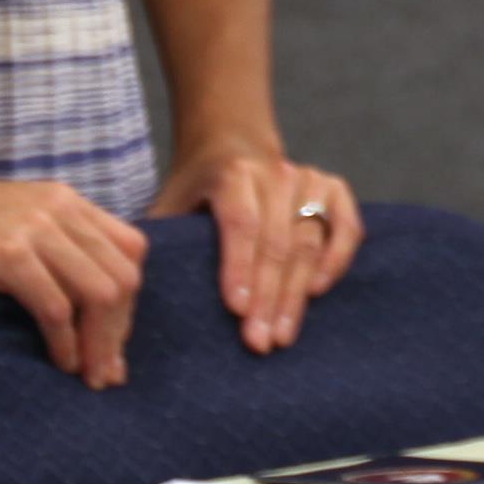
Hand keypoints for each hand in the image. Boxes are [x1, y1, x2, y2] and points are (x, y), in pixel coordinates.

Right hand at [0, 169, 146, 387]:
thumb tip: (93, 316)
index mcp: (66, 202)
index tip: (113, 342)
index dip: (130, 303)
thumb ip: (55, 251)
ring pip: (98, 293)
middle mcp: (58, 209)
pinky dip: (65, 342)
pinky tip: (60, 362)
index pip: (131, 252)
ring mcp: (33, 229)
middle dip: (120, 333)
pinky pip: (55, 307)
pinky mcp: (5, 254)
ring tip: (88, 376)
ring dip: (99, 344)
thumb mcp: (15, 224)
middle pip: (122, 277)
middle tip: (107, 374)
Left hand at [153, 138, 360, 352]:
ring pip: (309, 241)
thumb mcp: (171, 200)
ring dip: (297, 292)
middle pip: (277, 241)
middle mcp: (274, 173)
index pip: (241, 223)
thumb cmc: (196, 186)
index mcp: (232, 174)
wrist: (232, 142)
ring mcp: (307, 179)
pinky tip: (321, 290)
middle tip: (260, 341)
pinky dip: (338, 256)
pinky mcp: (332, 188)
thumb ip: (162, 237)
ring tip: (283, 334)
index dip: (240, 266)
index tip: (236, 309)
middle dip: (269, 296)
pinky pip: (345, 225)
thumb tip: (138, 288)